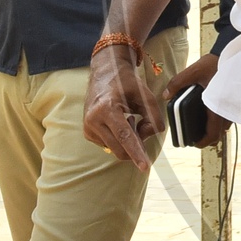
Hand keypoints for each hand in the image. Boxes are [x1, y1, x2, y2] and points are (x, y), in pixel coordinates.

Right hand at [83, 47, 166, 172]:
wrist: (105, 73)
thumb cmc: (128, 83)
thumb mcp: (146, 96)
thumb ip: (153, 118)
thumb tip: (148, 136)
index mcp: (106, 108)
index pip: (124, 136)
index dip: (136, 153)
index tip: (145, 167)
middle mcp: (93, 119)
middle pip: (120, 148)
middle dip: (136, 146)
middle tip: (143, 128)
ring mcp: (88, 127)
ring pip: (115, 148)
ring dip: (128, 139)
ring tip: (129, 118)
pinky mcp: (87, 132)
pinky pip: (109, 144)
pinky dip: (120, 138)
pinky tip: (121, 121)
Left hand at [164, 53, 230, 148]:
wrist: (233, 53)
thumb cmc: (215, 63)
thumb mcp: (193, 71)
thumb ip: (177, 83)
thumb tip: (165, 96)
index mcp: (218, 106)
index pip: (213, 134)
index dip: (203, 142)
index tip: (193, 143)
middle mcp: (227, 110)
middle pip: (219, 133)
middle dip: (207, 138)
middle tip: (194, 136)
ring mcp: (232, 106)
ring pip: (224, 126)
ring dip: (213, 129)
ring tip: (200, 124)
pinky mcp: (234, 101)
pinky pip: (227, 117)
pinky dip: (218, 120)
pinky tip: (208, 112)